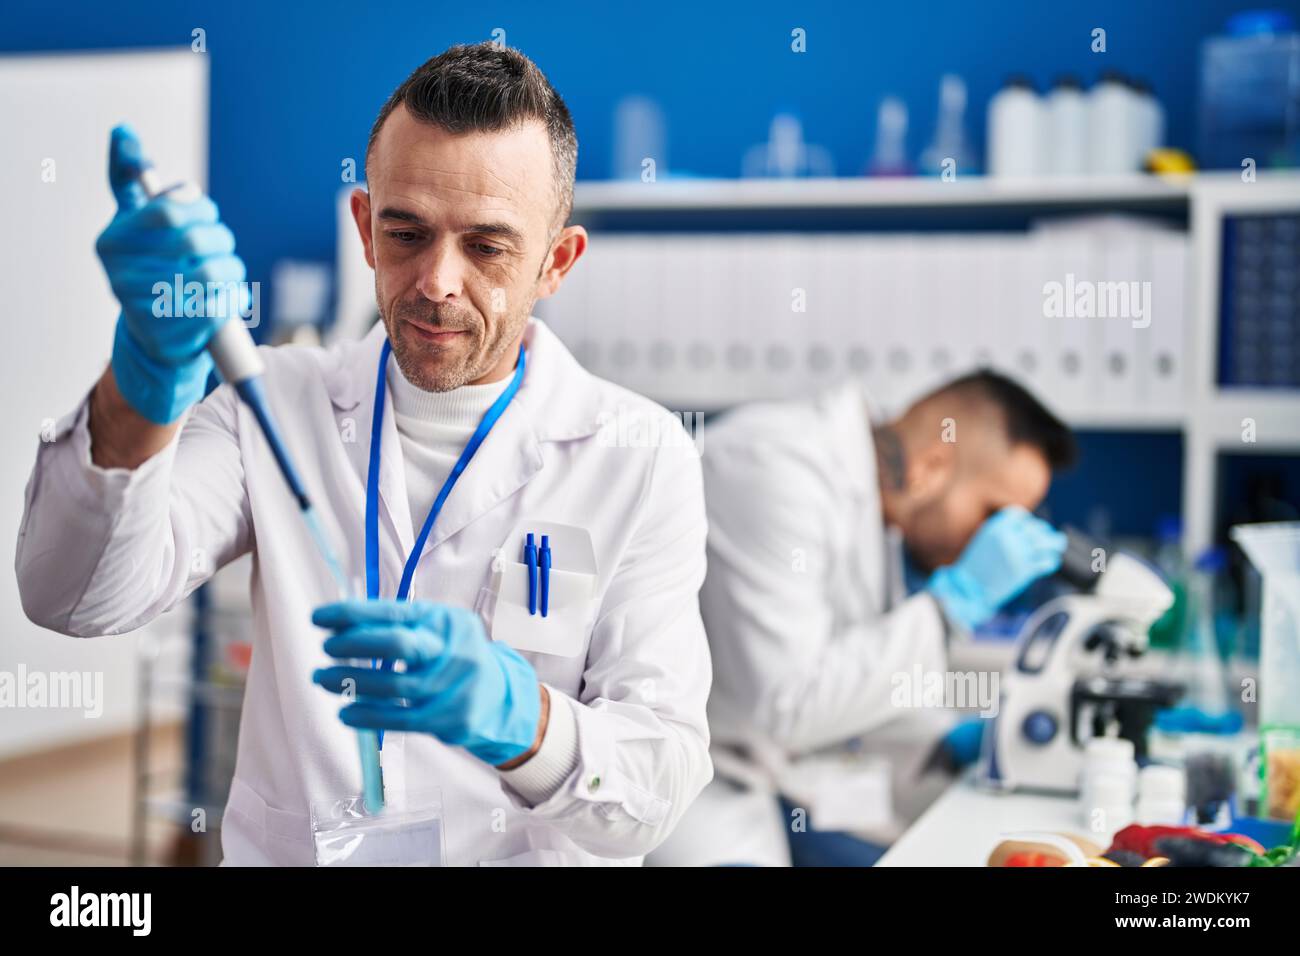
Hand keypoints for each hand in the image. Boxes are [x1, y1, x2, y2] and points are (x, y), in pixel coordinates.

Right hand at [95, 124, 244, 423]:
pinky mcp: (174, 336)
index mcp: (113, 243)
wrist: (154, 338)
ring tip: (226, 273)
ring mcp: (147, 309)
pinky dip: (233, 298)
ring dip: (231, 270)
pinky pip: (221, 306)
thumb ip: (129, 177)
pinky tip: (226, 297)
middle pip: (196, 241)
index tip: (206, 216)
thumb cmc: (149, 268)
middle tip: (222, 246)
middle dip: (220, 240)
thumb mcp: (134, 222)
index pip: (169, 212)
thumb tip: (123, 131)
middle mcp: (122, 276)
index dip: (200, 210)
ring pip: (214, 273)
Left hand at [311, 600, 542, 766]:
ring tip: (324, 679)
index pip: (394, 612)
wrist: (499, 696)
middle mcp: (453, 649)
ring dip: (351, 682)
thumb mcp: (435, 629)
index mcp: (444, 620)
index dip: (353, 614)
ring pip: (394, 686)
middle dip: (354, 645)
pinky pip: (400, 719)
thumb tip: (337, 623)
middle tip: (326, 648)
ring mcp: (453, 686)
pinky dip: (368, 716)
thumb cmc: (453, 656)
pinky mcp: (449, 719)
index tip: (318, 617)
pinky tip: (346, 711)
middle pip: (399, 644)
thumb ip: (396, 625)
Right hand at [926, 506, 1066, 628]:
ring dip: (1055, 543)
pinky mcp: (1025, 571)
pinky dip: (1052, 561)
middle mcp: (1008, 538)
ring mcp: (1018, 554)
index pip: (1019, 515)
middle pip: (1036, 527)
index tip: (1031, 526)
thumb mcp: (984, 541)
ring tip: (1059, 544)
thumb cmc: (975, 567)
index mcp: (995, 528)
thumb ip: (1002, 533)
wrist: (968, 588)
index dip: (1027, 520)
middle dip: (1044, 530)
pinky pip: (1046, 562)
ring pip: (1046, 543)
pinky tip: (1051, 561)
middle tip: (1049, 536)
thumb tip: (1025, 530)